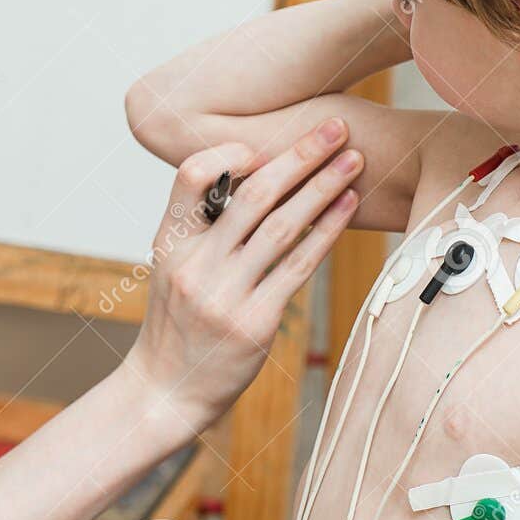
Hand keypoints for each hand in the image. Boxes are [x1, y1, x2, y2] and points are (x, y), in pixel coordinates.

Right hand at [124, 118, 361, 435]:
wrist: (166, 391)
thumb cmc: (176, 324)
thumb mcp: (171, 269)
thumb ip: (203, 229)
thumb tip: (254, 180)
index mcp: (169, 243)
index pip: (190, 176)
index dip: (229, 151)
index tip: (264, 141)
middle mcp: (194, 264)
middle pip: (251, 194)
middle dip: (298, 156)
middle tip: (333, 128)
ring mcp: (223, 295)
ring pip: (280, 226)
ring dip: (322, 188)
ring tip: (353, 161)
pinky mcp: (254, 322)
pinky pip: (297, 267)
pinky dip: (325, 232)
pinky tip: (347, 208)